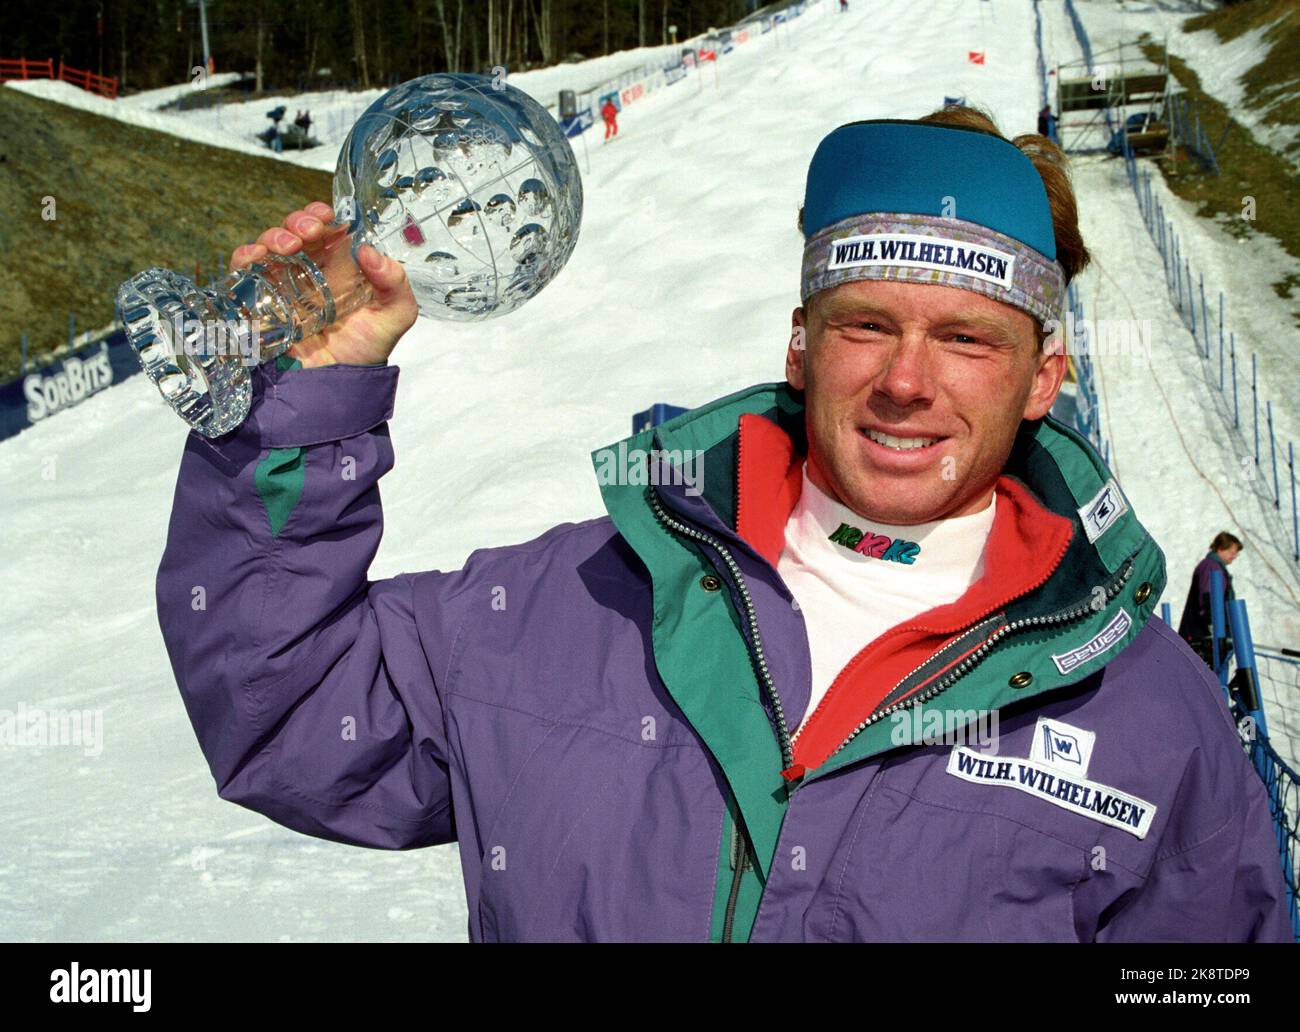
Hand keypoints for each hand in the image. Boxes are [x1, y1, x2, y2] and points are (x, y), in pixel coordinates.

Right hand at [230, 202, 417, 367]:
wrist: (336, 385)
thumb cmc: (365, 349)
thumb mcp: (394, 316)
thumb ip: (395, 285)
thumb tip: (370, 252)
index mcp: (338, 265)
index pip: (325, 228)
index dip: (321, 214)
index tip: (327, 216)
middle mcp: (307, 270)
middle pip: (294, 230)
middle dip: (297, 220)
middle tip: (308, 231)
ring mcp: (281, 284)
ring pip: (268, 244)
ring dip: (274, 235)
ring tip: (287, 245)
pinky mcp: (259, 301)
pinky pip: (243, 271)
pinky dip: (244, 256)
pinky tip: (255, 257)